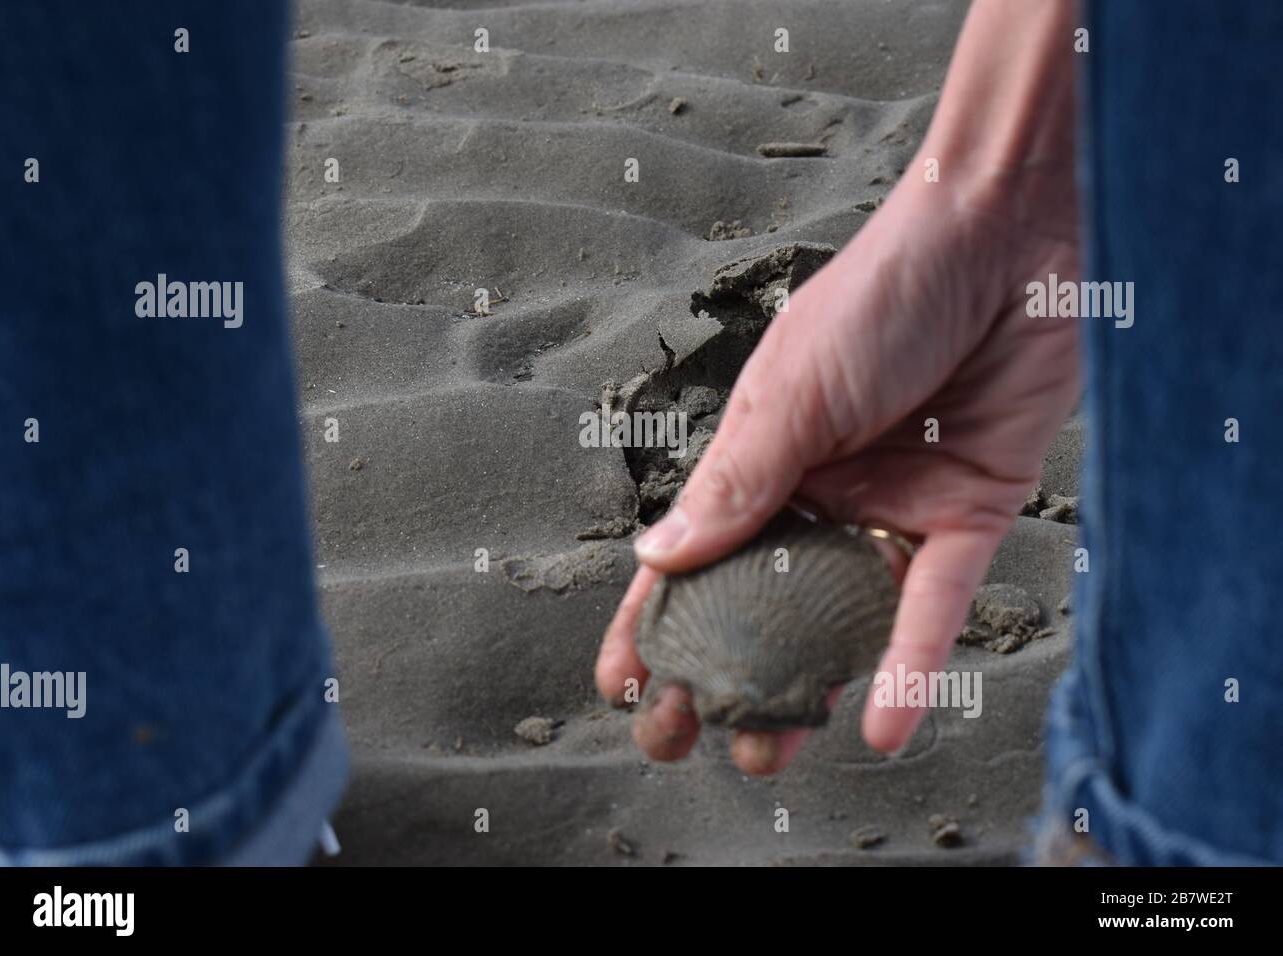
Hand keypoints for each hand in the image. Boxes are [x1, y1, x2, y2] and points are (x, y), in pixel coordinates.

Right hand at [595, 161, 1080, 772]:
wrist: (1006, 234)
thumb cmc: (883, 291)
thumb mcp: (792, 391)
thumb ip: (735, 482)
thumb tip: (654, 558)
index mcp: (766, 458)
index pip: (695, 554)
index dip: (654, 621)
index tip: (622, 684)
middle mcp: (823, 494)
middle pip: (761, 604)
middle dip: (719, 675)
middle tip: (680, 740)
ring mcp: (893, 508)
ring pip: (838, 624)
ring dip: (802, 691)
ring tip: (763, 755)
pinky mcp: (968, 515)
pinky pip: (932, 605)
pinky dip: (906, 665)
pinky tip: (876, 728)